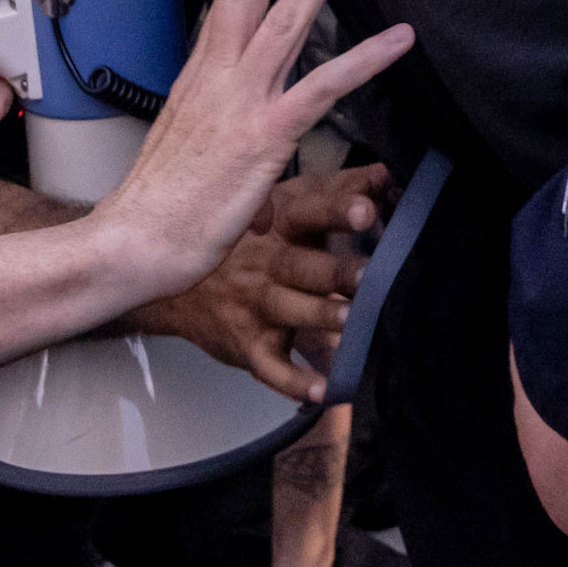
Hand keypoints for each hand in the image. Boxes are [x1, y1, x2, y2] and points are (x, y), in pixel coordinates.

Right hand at [91, 0, 412, 312]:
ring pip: (286, 18)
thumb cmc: (160, 200)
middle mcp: (219, 75)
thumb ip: (215, 109)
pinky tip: (399, 39)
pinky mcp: (266, 136)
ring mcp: (242, 101)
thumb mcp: (185, 135)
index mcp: (200, 72)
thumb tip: (233, 107)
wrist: (138, 239)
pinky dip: (366, 57)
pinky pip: (324, 86)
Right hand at [127, 161, 388, 400]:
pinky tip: (323, 392)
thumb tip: (391, 174)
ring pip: (286, 310)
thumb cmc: (251, 237)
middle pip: (299, 264)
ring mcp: (253, 304)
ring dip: (318, 316)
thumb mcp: (286, 204)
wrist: (176, 287)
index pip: (308, 211)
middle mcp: (263, 262)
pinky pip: (271, 367)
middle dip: (334, 270)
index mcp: (277, 222)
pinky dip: (295, 382)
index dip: (337, 210)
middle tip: (368, 275)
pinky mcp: (248, 344)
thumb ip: (340, 190)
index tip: (366, 209)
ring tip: (349, 321)